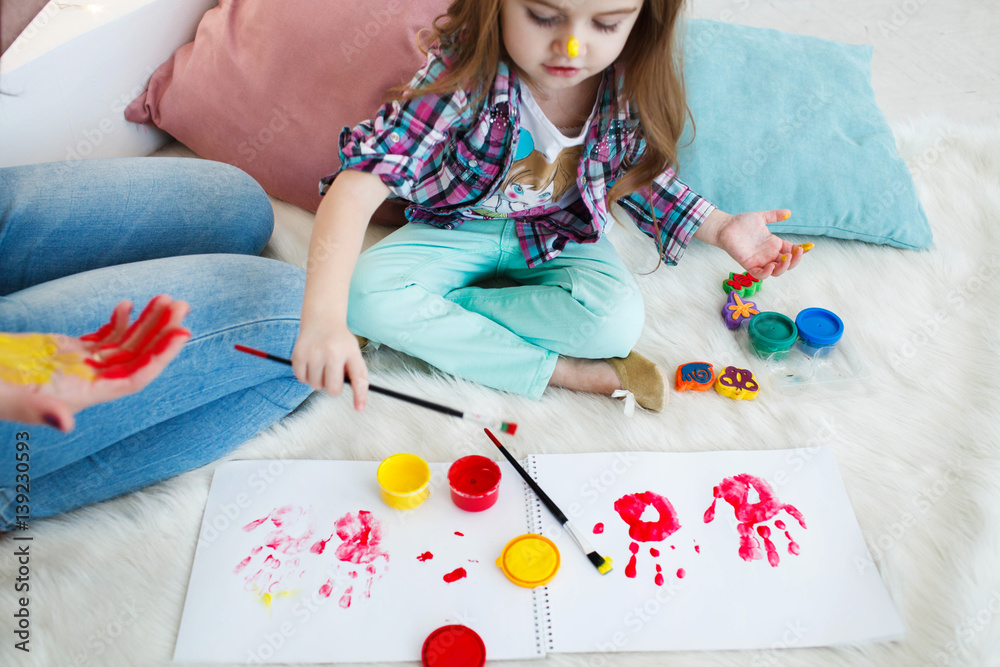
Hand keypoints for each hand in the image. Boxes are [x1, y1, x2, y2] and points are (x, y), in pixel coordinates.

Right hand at [0, 295, 190, 431]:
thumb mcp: (9, 400)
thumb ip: (39, 412)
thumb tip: (65, 424)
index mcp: (83, 395)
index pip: (134, 378)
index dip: (159, 357)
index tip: (181, 334)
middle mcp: (87, 382)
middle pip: (135, 357)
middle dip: (160, 333)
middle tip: (183, 306)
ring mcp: (78, 365)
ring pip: (123, 344)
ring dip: (146, 322)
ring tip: (167, 300)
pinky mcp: (66, 350)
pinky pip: (102, 337)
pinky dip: (117, 321)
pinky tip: (127, 306)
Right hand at [291, 320, 367, 410]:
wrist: (322, 320)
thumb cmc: (340, 342)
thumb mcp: (353, 353)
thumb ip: (357, 375)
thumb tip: (358, 404)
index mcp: (349, 353)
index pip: (358, 378)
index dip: (359, 396)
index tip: (359, 408)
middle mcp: (332, 352)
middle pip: (333, 389)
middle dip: (333, 387)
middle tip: (332, 376)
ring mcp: (313, 353)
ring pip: (315, 386)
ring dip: (318, 381)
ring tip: (321, 366)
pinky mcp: (298, 354)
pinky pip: (301, 379)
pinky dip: (306, 376)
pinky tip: (311, 364)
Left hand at [699, 208, 810, 278]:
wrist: (725, 226)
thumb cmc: (741, 223)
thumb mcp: (761, 217)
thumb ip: (774, 216)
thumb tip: (789, 212)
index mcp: (774, 244)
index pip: (792, 251)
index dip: (801, 251)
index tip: (809, 246)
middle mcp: (769, 254)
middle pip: (788, 263)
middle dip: (796, 260)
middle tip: (798, 250)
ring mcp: (760, 261)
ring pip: (776, 271)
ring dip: (784, 267)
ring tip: (787, 257)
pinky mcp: (749, 264)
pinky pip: (760, 274)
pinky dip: (767, 273)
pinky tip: (771, 266)